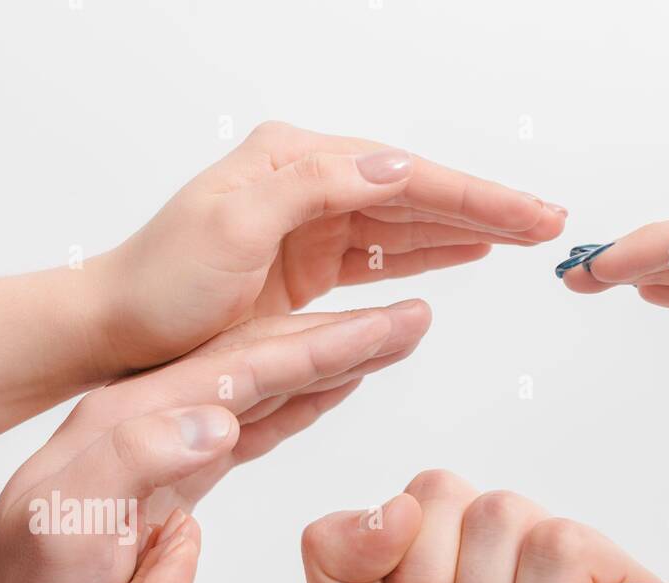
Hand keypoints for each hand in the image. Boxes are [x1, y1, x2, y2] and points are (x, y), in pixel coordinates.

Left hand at [0, 301, 429, 582]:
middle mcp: (164, 415)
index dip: (326, 346)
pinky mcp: (186, 475)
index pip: (251, 369)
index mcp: (142, 416)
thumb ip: (136, 460)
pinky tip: (334, 386)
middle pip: (271, 362)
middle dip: (348, 338)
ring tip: (393, 336)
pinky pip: (260, 427)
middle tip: (417, 318)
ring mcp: (177, 442)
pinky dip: (305, 401)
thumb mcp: (67, 521)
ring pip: (273, 388)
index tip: (390, 323)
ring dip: (335, 360)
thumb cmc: (24, 577)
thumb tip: (218, 416)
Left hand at [99, 122, 564, 371]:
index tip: (530, 214)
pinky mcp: (307, 267)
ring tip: (523, 236)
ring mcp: (310, 226)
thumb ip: (313, 187)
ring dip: (466, 229)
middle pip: (417, 193)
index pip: (404, 175)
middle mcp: (307, 184)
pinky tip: (464, 253)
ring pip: (407, 222)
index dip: (474, 196)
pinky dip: (428, 254)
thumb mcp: (232, 224)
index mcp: (294, 164)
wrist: (119, 331)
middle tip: (549, 225)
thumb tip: (395, 165)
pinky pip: (382, 254)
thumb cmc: (163, 283)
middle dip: (486, 208)